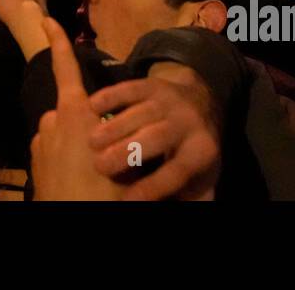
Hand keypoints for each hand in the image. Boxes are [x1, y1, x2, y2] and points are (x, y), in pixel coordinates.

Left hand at [30, 12, 124, 200]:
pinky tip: (82, 181)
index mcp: (75, 114)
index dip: (57, 40)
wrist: (69, 222)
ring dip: (79, 144)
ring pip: (65, 132)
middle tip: (109, 149)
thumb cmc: (103, 193)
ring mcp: (41, 142)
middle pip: (75, 108)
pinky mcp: (35, 163)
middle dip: (90, 121)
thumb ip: (122, 136)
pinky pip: (55, 151)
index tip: (44, 17)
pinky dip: (67, 159)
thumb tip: (130, 131)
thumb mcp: (126, 161)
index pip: (65, 68)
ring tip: (99, 172)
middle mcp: (53, 122)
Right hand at [87, 63, 220, 200]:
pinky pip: (132, 88)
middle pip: (156, 138)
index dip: (152, 187)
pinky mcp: (155, 85)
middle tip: (99, 167)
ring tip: (91, 142)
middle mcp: (189, 122)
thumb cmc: (194, 152)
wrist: (203, 103)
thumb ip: (191, 198)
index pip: (176, 171)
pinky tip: (92, 107)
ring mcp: (171, 100)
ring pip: (141, 112)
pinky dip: (111, 96)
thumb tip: (177, 209)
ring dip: (114, 127)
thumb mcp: (201, 177)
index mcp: (201, 151)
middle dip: (126, 152)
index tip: (126, 200)